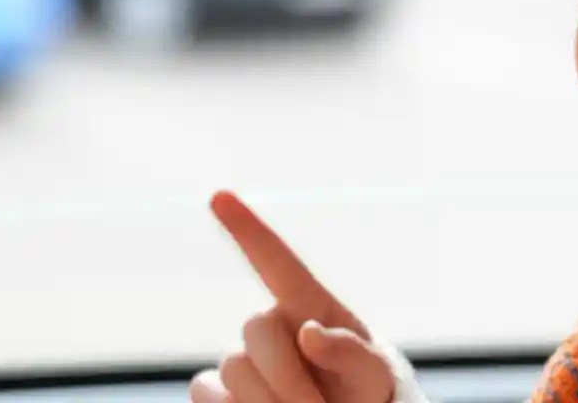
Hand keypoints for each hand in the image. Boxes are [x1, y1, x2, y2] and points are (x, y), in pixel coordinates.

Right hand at [190, 191, 396, 402]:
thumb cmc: (364, 391)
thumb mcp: (372, 372)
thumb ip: (349, 351)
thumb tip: (308, 334)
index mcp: (308, 305)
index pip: (275, 260)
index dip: (247, 227)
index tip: (219, 195)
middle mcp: (270, 324)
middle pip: (254, 329)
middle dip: (286, 374)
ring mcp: (240, 357)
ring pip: (233, 369)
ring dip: (267, 401)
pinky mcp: (215, 391)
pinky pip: (205, 394)